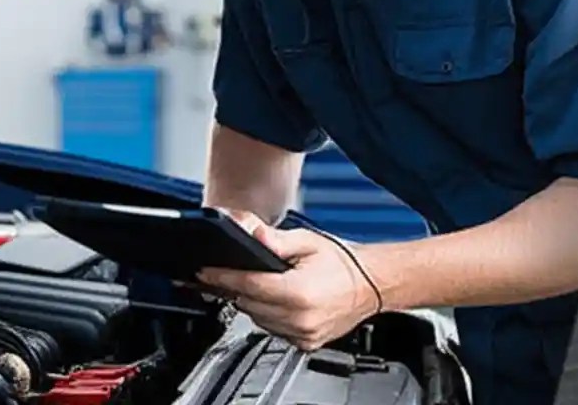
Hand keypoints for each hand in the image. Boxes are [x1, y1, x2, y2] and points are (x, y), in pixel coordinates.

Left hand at [197, 220, 379, 350]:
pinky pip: (274, 331)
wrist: (373, 283)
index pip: (247, 285)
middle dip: (238, 287)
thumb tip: (251, 234)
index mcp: (299, 292)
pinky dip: (269, 317)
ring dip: (253, 303)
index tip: (204, 272)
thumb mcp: (309, 242)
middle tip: (232, 273)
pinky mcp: (306, 343)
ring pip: (258, 320)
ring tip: (261, 285)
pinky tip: (278, 301)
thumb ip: (276, 240)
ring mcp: (303, 334)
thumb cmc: (345, 262)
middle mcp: (300, 318)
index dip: (222, 277)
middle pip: (249, 304)